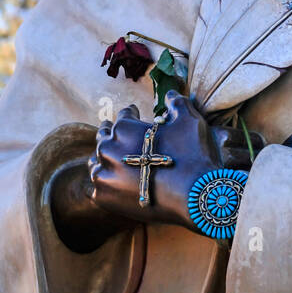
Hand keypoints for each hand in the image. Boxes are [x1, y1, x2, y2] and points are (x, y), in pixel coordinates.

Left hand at [90, 92, 260, 231]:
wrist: (195, 196)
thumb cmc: (192, 154)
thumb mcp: (188, 120)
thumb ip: (176, 103)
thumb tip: (169, 94)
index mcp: (124, 128)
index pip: (123, 115)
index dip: (131, 113)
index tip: (134, 114)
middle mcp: (108, 149)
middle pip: (104, 137)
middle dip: (111, 133)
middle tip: (115, 134)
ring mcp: (104, 175)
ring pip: (96, 163)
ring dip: (103, 160)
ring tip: (111, 161)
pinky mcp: (104, 198)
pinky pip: (97, 188)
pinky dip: (105, 185)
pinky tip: (113, 184)